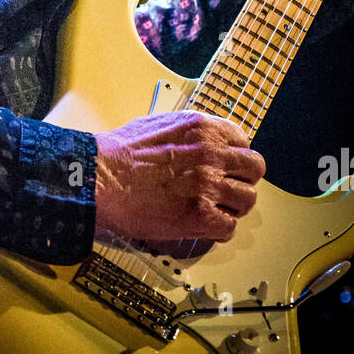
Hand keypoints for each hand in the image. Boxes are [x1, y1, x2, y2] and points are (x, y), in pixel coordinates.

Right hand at [94, 110, 262, 242]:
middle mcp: (212, 154)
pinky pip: (229, 228)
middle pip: (255, 169)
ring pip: (247, 200)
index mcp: (204, 128)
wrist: (99, 178)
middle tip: (225, 189)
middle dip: (241, 179)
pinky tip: (203, 225)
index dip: (235, 157)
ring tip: (212, 209)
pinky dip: (219, 230)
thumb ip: (192, 133)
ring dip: (232, 206)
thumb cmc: (120, 152)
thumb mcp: (161, 124)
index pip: (244, 141)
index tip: (226, 166)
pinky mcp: (199, 216)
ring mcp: (208, 186)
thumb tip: (206, 143)